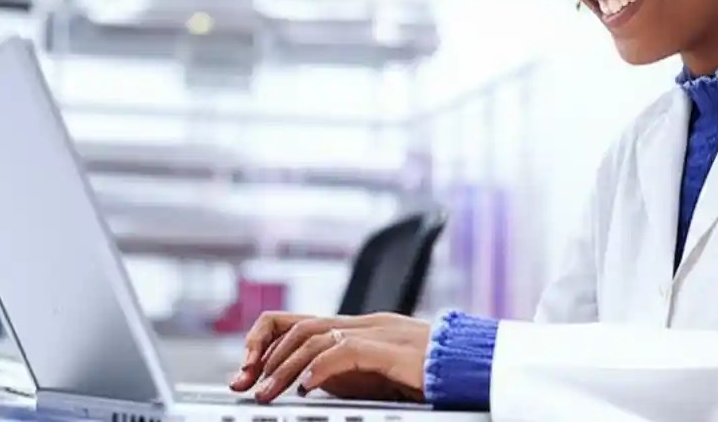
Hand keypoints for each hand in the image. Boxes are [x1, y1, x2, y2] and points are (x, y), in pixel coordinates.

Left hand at [229, 312, 430, 403]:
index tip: (248, 372)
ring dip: (283, 367)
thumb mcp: (377, 374)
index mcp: (359, 327)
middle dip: (265, 355)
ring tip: (266, 393)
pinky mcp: (391, 350)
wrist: (472, 369)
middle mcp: (364, 323)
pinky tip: (306, 387)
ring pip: (314, 338)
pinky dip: (320, 368)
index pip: (301, 323)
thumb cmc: (430, 376)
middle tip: (245, 385)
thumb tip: (307, 379)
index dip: (268, 343)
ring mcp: (378, 333)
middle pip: (299, 327)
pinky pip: (346, 351)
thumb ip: (345, 370)